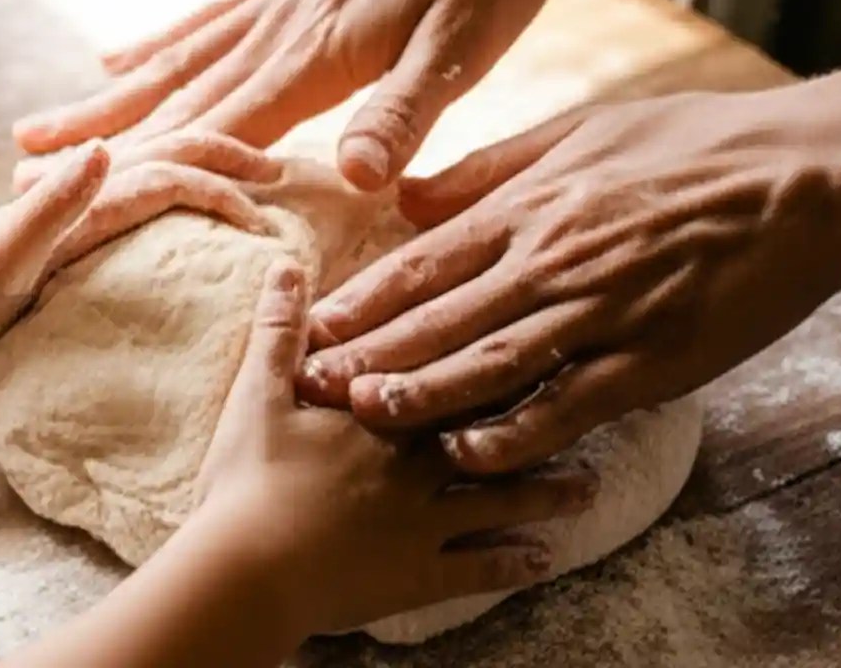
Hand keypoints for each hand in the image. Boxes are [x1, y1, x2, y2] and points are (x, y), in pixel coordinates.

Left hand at [0, 135, 282, 359]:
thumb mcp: (3, 255)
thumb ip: (50, 204)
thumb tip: (107, 150)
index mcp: (87, 198)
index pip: (171, 177)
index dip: (222, 193)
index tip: (263, 226)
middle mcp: (91, 195)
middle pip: (174, 156)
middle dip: (230, 161)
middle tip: (279, 179)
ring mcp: (84, 213)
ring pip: (162, 174)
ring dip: (210, 174)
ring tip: (250, 191)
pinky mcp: (77, 236)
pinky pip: (144, 208)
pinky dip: (180, 203)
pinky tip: (190, 225)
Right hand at [11, 0, 564, 191]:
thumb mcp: (460, 48)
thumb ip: (402, 114)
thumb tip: (353, 181)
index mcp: (308, 61)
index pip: (211, 130)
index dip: (142, 170)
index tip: (70, 202)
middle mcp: (272, 33)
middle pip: (169, 99)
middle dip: (96, 142)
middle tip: (18, 174)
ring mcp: (270, 4)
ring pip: (172, 62)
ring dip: (106, 100)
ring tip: (40, 124)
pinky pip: (203, 19)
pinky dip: (156, 44)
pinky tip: (116, 55)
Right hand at [197, 261, 594, 634]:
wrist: (244, 572)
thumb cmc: (247, 481)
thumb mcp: (256, 396)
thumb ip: (279, 330)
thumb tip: (289, 265)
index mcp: (383, 412)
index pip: (450, 370)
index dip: (498, 349)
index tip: (547, 327)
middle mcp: (417, 460)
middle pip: (491, 428)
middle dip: (542, 413)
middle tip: (596, 401)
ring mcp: (425, 520)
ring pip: (502, 499)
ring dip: (548, 492)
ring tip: (590, 484)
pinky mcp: (419, 575)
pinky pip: (479, 569)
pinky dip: (513, 564)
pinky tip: (545, 558)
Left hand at [298, 83, 840, 473]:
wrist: (802, 178)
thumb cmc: (690, 146)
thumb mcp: (580, 132)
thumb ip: (490, 167)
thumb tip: (412, 194)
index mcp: (530, 209)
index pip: (425, 263)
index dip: (364, 299)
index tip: (315, 327)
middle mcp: (549, 264)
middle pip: (439, 320)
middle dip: (369, 355)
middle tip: (311, 388)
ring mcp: (596, 317)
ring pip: (488, 365)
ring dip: (420, 394)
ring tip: (364, 417)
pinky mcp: (646, 362)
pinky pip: (565, 406)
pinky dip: (514, 432)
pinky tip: (468, 453)